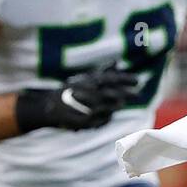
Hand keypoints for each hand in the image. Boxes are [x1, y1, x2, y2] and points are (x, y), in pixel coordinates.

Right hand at [15, 65, 139, 132]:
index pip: (111, 79)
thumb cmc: (68, 91)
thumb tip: (117, 63)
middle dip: (127, 93)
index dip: (125, 79)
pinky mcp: (84, 123)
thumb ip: (101, 73)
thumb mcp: (84, 79)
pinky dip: (106, 117)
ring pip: (109, 108)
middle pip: (113, 94)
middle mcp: (87, 95)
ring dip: (117, 105)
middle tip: (138, 94)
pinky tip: (109, 114)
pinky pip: (101, 120)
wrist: (48, 107)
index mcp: (87, 82)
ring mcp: (85, 109)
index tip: (137, 80)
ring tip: (122, 102)